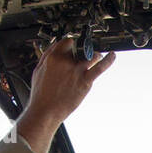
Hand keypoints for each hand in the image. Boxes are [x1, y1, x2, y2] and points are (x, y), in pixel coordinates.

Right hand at [16, 38, 115, 152]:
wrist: (45, 111)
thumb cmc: (41, 94)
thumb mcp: (38, 70)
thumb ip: (47, 56)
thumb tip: (55, 46)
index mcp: (52, 57)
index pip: (67, 41)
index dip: (71, 43)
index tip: (74, 45)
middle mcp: (65, 62)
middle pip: (79, 48)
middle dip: (82, 51)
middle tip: (82, 55)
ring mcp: (76, 71)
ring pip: (91, 55)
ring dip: (94, 55)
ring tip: (96, 57)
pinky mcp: (85, 81)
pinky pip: (100, 67)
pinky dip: (108, 60)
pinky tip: (112, 55)